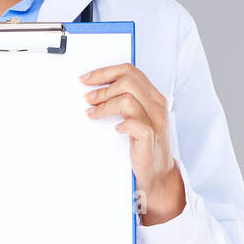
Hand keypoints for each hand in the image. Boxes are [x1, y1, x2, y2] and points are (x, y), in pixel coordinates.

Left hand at [79, 64, 185, 224]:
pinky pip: (136, 124)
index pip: (130, 71)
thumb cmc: (143, 144)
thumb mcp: (136, 117)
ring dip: (105, 106)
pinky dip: (122, 124)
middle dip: (102, 88)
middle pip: (127, 81)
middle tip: (87, 99)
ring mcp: (155, 122)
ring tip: (92, 114)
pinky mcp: (150, 139)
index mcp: (153, 96)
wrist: (157, 172)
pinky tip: (116, 129)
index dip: (105, 72)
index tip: (86, 78)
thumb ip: (123, 101)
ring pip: (128, 100)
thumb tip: (95, 91)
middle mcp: (156, 105)